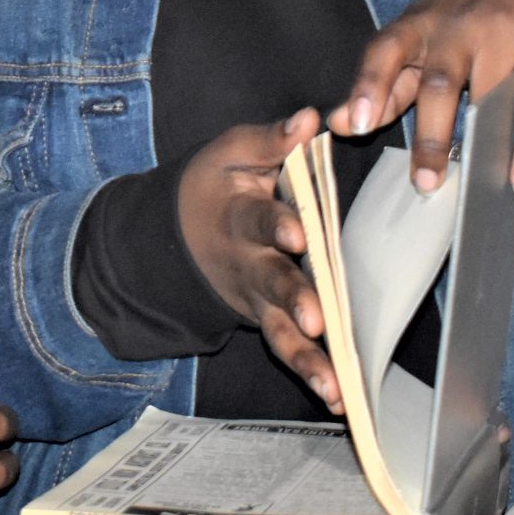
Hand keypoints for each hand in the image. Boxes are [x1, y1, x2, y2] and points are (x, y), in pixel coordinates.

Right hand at [178, 112, 337, 411]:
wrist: (175, 233)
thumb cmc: (214, 184)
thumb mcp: (232, 152)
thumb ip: (271, 139)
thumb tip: (311, 118)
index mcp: (239, 215)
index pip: (257, 219)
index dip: (276, 226)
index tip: (298, 234)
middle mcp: (247, 263)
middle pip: (271, 282)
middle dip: (293, 300)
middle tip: (315, 320)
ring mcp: (256, 298)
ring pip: (279, 330)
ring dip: (305, 357)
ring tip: (331, 383)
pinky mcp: (266, 320)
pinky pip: (287, 351)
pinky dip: (311, 374)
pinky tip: (338, 396)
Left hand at [331, 0, 513, 197]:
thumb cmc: (459, 22)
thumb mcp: (417, 41)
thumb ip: (384, 85)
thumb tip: (340, 125)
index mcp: (417, 24)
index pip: (384, 52)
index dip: (368, 86)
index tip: (357, 126)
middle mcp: (457, 25)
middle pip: (440, 82)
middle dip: (430, 136)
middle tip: (425, 182)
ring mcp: (504, 31)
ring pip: (490, 95)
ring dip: (484, 145)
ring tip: (476, 188)